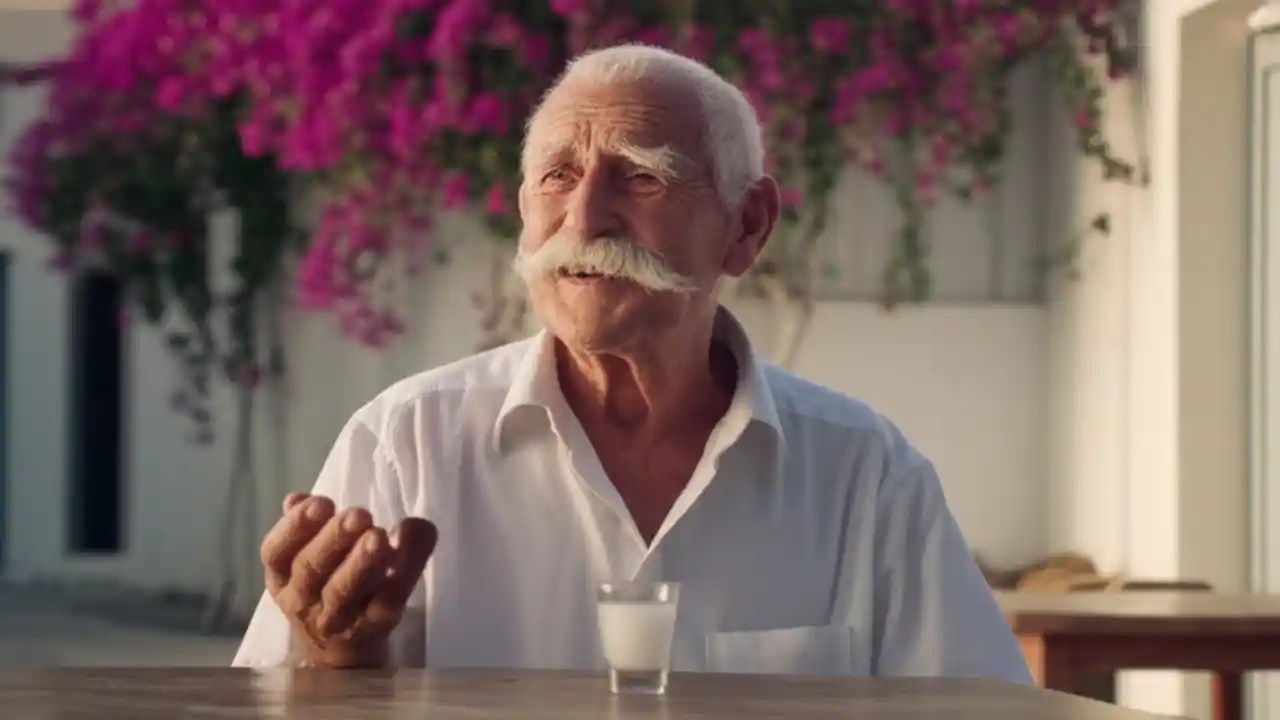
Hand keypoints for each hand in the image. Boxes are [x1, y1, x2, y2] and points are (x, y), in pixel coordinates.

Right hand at [260, 492, 436, 667]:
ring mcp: (339, 618)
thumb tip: (295, 498)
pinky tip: (416, 538)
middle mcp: (303, 600)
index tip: (319, 503)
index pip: (275, 553)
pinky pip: (388, 600)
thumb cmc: (324, 588)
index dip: (294, 527)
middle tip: (359, 515)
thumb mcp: (303, 560)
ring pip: (344, 591)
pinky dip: (405, 570)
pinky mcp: (375, 626)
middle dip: (334, 538)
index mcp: (282, 577)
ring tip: (379, 536)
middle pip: (311, 570)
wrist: (340, 654)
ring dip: (362, 561)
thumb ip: (302, 529)